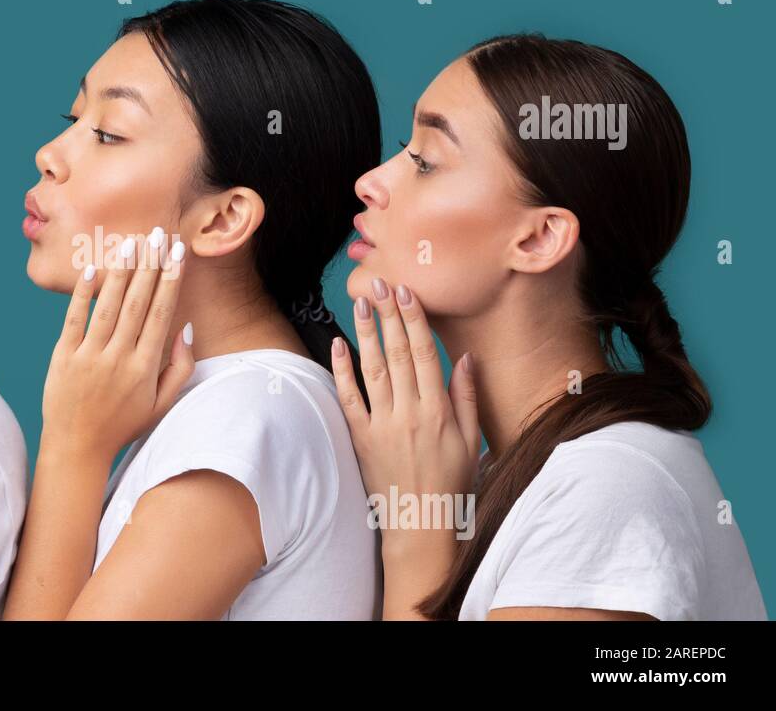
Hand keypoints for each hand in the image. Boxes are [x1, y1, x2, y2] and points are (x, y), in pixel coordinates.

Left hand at [40, 228, 194, 465]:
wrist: (77, 447)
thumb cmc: (122, 424)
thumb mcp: (161, 403)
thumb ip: (180, 367)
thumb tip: (186, 328)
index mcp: (145, 367)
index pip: (161, 314)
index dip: (170, 280)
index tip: (177, 253)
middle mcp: (119, 358)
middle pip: (138, 303)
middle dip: (149, 265)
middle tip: (157, 234)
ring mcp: (89, 356)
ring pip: (109, 306)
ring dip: (121, 271)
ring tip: (131, 243)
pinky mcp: (63, 356)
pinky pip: (74, 319)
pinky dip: (83, 293)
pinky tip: (94, 269)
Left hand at [328, 277, 478, 554]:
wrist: (421, 524)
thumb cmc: (451, 483)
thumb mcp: (470, 440)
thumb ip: (465, 397)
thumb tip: (465, 357)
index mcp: (438, 411)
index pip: (423, 355)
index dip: (413, 321)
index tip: (406, 293)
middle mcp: (409, 413)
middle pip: (396, 355)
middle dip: (388, 316)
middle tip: (379, 284)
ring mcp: (382, 425)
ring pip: (372, 370)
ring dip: (366, 333)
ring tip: (361, 303)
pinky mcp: (361, 438)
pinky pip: (349, 399)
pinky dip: (341, 371)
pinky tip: (338, 345)